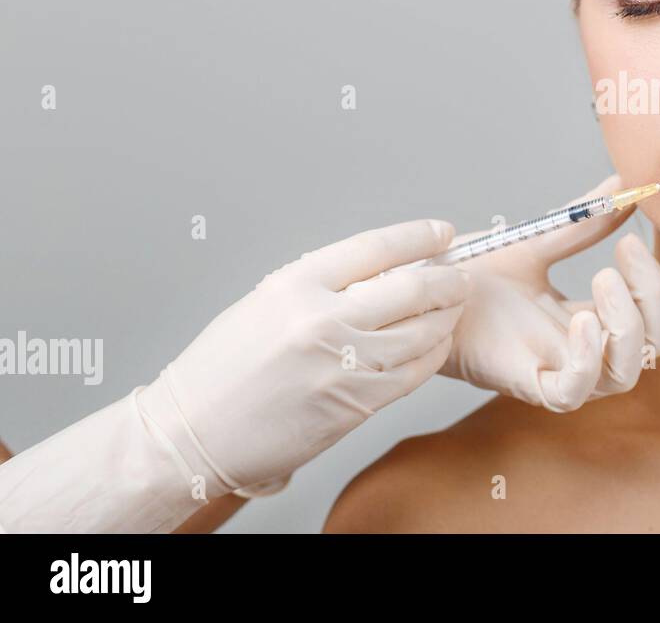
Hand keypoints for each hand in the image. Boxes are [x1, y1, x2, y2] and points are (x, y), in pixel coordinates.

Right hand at [136, 219, 468, 496]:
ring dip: (446, 317)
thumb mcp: (266, 304)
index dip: (417, 237)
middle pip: (411, 288)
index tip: (440, 233)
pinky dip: (434, 355)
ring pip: (421, 331)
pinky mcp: (355, 404)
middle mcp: (321, 320)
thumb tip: (383, 272)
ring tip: (454, 308)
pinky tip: (437, 345)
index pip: (375, 247)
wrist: (192, 434)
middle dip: (446, 279)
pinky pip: (413, 373)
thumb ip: (323, 287)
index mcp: (295, 285)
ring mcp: (341, 364)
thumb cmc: (222, 370)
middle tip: (459, 275)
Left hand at [435, 174, 659, 411]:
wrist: (424, 294)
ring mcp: (558, 370)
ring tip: (604, 277)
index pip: (657, 306)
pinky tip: (582, 320)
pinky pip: (573, 393)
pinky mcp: (526, 386)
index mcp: (594, 316)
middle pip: (654, 343)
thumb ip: (585, 222)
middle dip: (655, 294)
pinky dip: (587, 360)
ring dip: (629, 324)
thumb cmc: (475, 277)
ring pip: (626, 372)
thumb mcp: (541, 240)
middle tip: (629, 247)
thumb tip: (627, 184)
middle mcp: (584, 349)